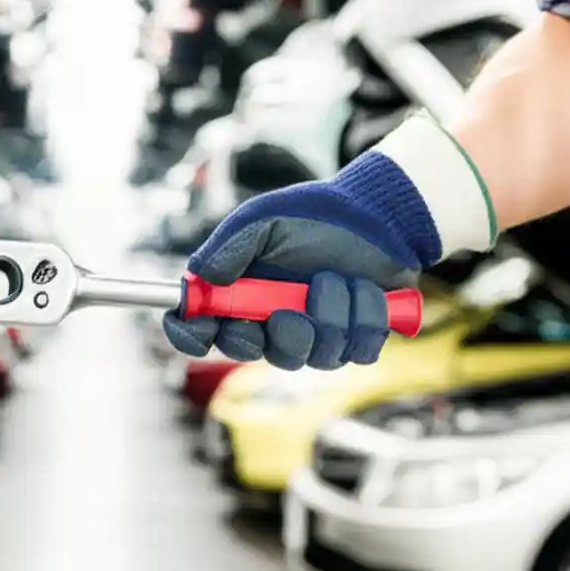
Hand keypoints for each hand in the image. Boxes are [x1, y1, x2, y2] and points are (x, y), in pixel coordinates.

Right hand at [163, 116, 494, 369]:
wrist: (378, 213)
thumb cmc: (314, 215)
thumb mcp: (262, 219)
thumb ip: (227, 248)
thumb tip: (199, 280)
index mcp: (241, 297)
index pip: (201, 330)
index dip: (192, 337)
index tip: (200, 332)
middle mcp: (272, 323)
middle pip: (259, 355)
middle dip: (279, 335)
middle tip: (287, 312)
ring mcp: (315, 337)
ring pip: (312, 357)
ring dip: (329, 313)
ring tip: (339, 277)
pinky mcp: (356, 341)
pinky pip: (356, 352)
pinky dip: (363, 316)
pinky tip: (365, 288)